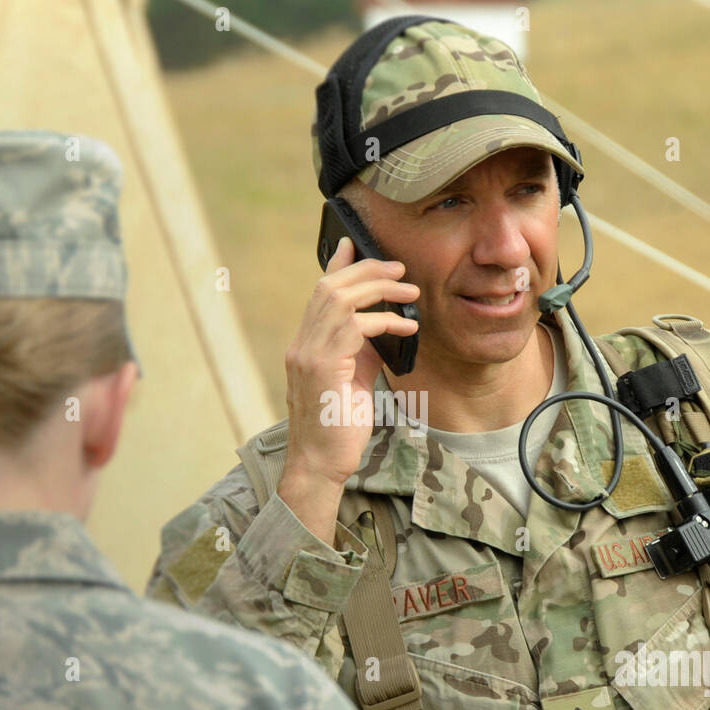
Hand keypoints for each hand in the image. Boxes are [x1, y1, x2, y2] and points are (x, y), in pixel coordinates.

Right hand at [278, 237, 418, 544]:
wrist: (322, 464)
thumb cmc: (339, 427)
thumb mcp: (353, 380)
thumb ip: (360, 351)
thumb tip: (382, 326)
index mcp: (306, 345)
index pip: (320, 293)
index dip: (338, 265)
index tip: (356, 245)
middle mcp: (301, 344)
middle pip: (329, 287)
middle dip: (366, 270)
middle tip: (399, 268)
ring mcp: (307, 354)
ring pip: (339, 299)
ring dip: (378, 289)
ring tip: (409, 290)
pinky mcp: (321, 367)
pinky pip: (354, 327)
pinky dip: (383, 320)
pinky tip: (406, 326)